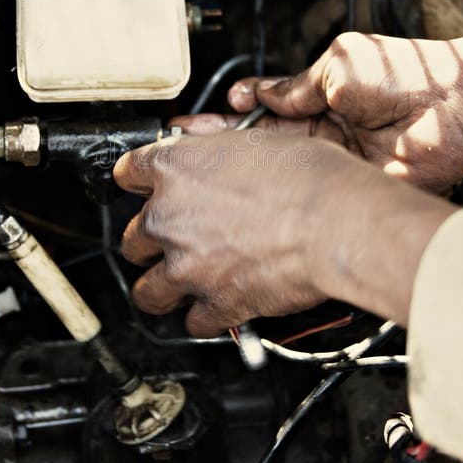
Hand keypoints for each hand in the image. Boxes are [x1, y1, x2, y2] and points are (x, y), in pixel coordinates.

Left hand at [113, 132, 452, 335]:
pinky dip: (204, 316)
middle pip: (132, 237)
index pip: (127, 172)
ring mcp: (186, 265)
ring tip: (176, 287)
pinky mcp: (214, 304)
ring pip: (146, 291)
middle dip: (150, 241)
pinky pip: (192, 321)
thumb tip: (212, 157)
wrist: (336, 220)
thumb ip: (217, 154)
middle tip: (174, 240)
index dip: (137, 182)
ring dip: (160, 289)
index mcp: (174, 168)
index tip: (143, 187)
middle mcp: (168, 217)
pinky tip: (217, 306)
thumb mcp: (254, 141)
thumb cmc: (309, 175)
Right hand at [174, 30, 462, 192]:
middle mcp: (320, 132)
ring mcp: (331, 163)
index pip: (259, 110)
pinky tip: (242, 197)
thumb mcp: (338, 64)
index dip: (225, 116)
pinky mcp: (345, 187)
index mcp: (317, 96)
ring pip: (273, 173)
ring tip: (195, 175)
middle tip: (179, 152)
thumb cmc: (408, 73)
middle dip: (217, 148)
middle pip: (258, 145)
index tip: (190, 124)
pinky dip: (273, 197)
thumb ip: (296, 85)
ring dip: (236, 174)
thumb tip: (260, 95)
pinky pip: (302, 195)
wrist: (455, 107)